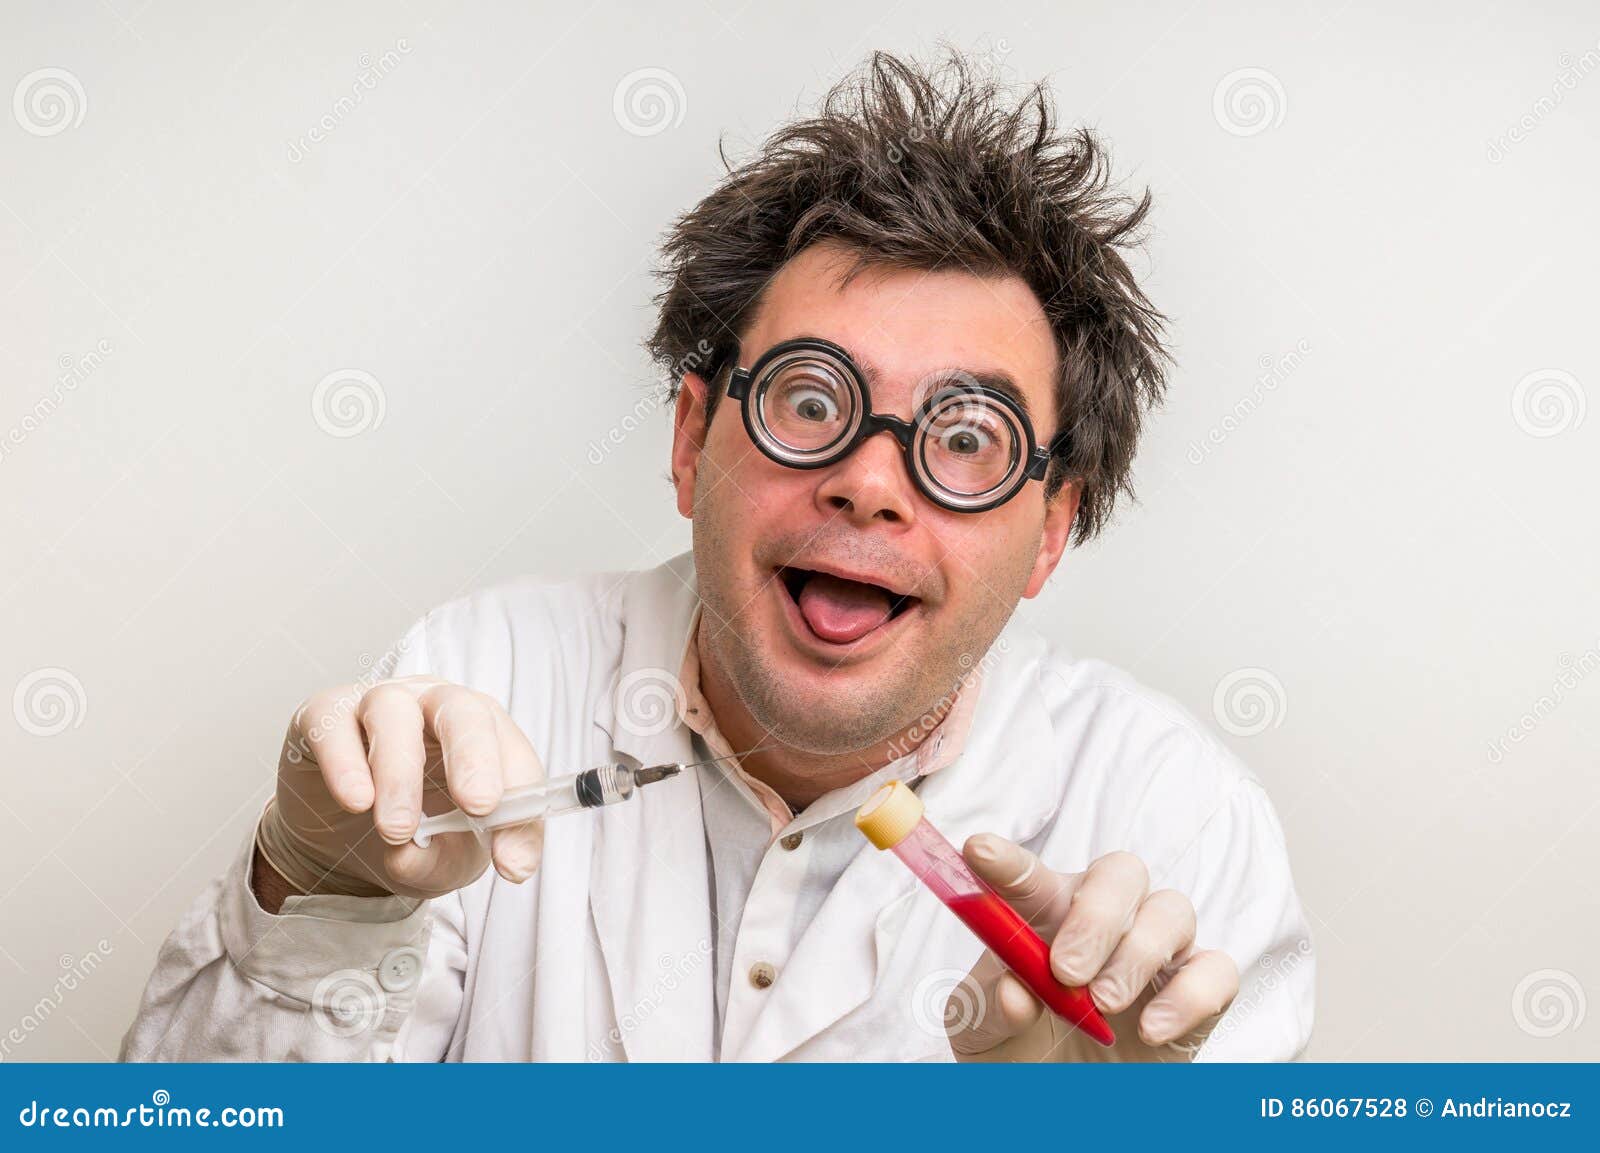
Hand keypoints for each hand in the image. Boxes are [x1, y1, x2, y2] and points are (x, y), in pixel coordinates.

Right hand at [257, 676, 544, 902]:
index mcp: (483, 734)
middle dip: (475, 757)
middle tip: (480, 806)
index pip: (514, 755)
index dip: (520, 801)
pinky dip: (345, 763)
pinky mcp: (323, 715)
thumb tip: (412, 857)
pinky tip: (357, 801)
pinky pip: (333, 725)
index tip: (512, 862)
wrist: (340, 839)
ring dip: (400, 773)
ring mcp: (378, 703)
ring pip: (394, 712)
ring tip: (398, 831)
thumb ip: (443, 861)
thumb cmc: (411, 833)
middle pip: (463, 711)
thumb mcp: (443, 860)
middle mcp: (435, 706)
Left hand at [946, 834, 1237, 1061]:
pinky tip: (1151, 1029)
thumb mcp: (980, 1036)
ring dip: (1138, 953)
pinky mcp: (1195, 995)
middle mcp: (1103, 922)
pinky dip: (1188, 996)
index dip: (1008, 861)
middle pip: (1121, 873)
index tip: (979, 852)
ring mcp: (1154, 955)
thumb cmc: (1017, 1053)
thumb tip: (1016, 992)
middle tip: (1066, 971)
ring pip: (1172, 910)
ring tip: (1103, 1003)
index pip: (1029, 875)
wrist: (1063, 1108)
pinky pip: (1216, 970)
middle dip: (1097, 915)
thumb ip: (988, 1010)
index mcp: (1042, 916)